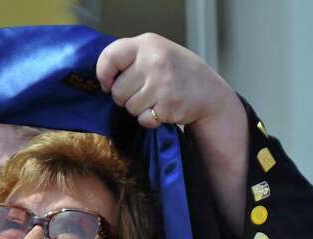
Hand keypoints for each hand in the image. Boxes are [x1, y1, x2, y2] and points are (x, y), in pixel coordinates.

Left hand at [96, 33, 234, 128]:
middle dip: (125, 97)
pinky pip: (143, 120)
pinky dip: (149, 119)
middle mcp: (154, 61)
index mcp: (148, 44)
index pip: (110, 57)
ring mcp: (162, 84)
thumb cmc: (177, 72)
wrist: (209, 92)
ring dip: (138, 109)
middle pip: (117, 90)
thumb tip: (103, 79)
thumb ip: (131, 59)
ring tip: (156, 99)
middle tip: (143, 93)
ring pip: (129, 107)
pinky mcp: (167, 106)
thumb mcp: (156, 52)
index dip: (103, 74)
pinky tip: (162, 109)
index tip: (107, 83)